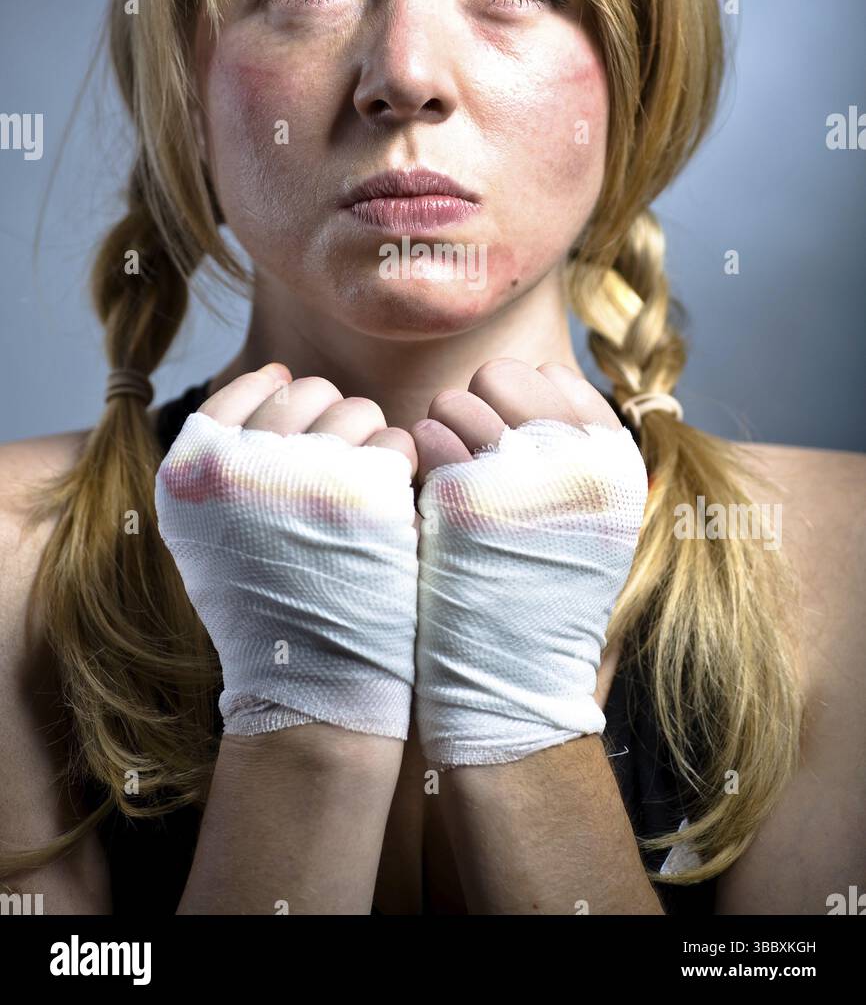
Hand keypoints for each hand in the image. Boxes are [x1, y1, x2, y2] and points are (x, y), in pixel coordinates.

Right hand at [155, 364, 419, 739]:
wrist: (307, 682)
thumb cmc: (263, 606)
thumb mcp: (209, 530)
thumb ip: (223, 457)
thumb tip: (274, 375)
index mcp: (189, 472)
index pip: (242, 392)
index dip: (277, 397)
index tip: (297, 423)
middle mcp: (235, 465)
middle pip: (305, 392)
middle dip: (331, 421)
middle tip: (339, 471)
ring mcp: (299, 474)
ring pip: (356, 410)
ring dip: (370, 444)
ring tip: (362, 495)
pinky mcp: (361, 491)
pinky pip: (396, 443)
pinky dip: (400, 471)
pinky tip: (388, 512)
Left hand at [408, 359, 647, 768]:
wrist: (515, 680)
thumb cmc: (543, 594)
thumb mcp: (592, 518)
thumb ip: (578, 448)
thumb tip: (541, 376)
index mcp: (615, 462)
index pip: (555, 381)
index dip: (522, 408)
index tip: (513, 451)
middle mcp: (578, 460)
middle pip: (502, 375)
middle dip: (477, 406)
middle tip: (471, 454)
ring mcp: (524, 478)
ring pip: (453, 400)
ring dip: (440, 434)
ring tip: (449, 482)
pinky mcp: (468, 500)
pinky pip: (425, 438)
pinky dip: (417, 461)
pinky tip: (427, 496)